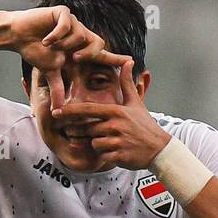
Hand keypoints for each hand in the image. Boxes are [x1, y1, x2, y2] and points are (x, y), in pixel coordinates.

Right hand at [8, 6, 127, 109]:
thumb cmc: (35, 51)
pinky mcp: (62, 12)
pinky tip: (46, 41)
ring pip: (81, 34)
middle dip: (88, 53)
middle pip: (97, 43)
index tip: (130, 62)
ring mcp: (73, 22)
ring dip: (65, 44)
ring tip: (50, 47)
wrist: (19, 36)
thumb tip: (58, 111)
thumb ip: (58, 89)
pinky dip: (56, 35)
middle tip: (75, 59)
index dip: (115, 58)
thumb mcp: (50, 72)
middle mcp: (80, 34)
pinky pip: (66, 24)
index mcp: (79, 47)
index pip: (101, 54)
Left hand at [54, 59, 170, 169]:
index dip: (71, 111)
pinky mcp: (118, 156)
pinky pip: (102, 156)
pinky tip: (119, 152)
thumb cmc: (145, 125)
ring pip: (94, 143)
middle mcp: (115, 125)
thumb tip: (128, 62)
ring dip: (101, 145)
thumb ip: (127, 83)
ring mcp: (117, 141)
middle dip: (95, 133)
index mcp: (116, 111)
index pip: (88, 110)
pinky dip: (107, 155)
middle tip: (111, 134)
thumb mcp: (136, 103)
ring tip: (117, 142)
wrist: (160, 149)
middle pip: (89, 129)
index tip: (56, 112)